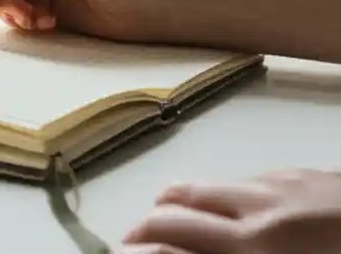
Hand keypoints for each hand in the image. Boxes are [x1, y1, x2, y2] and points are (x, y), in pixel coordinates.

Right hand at [120, 169, 340, 252]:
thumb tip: (175, 251)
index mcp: (255, 252)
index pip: (166, 246)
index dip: (134, 251)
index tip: (118, 253)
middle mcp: (259, 214)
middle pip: (174, 205)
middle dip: (145, 227)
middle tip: (136, 243)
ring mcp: (279, 187)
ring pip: (204, 184)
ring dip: (180, 206)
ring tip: (177, 224)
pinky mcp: (301, 173)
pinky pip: (245, 179)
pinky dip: (228, 197)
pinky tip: (239, 213)